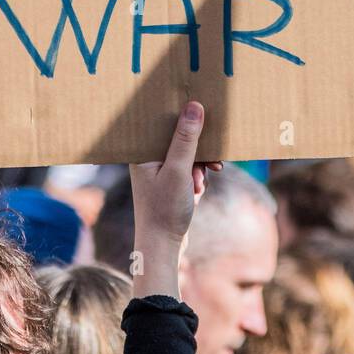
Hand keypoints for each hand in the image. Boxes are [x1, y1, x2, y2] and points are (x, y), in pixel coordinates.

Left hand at [129, 102, 221, 298]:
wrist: (162, 247)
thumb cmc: (164, 209)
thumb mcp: (179, 170)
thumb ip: (186, 138)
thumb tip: (194, 106)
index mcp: (142, 150)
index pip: (162, 121)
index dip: (182, 116)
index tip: (202, 112)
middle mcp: (148, 158)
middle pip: (178, 137)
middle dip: (197, 150)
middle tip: (211, 161)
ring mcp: (159, 170)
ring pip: (187, 153)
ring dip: (198, 166)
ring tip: (199, 184)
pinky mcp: (170, 182)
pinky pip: (189, 168)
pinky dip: (197, 176)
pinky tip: (198, 191)